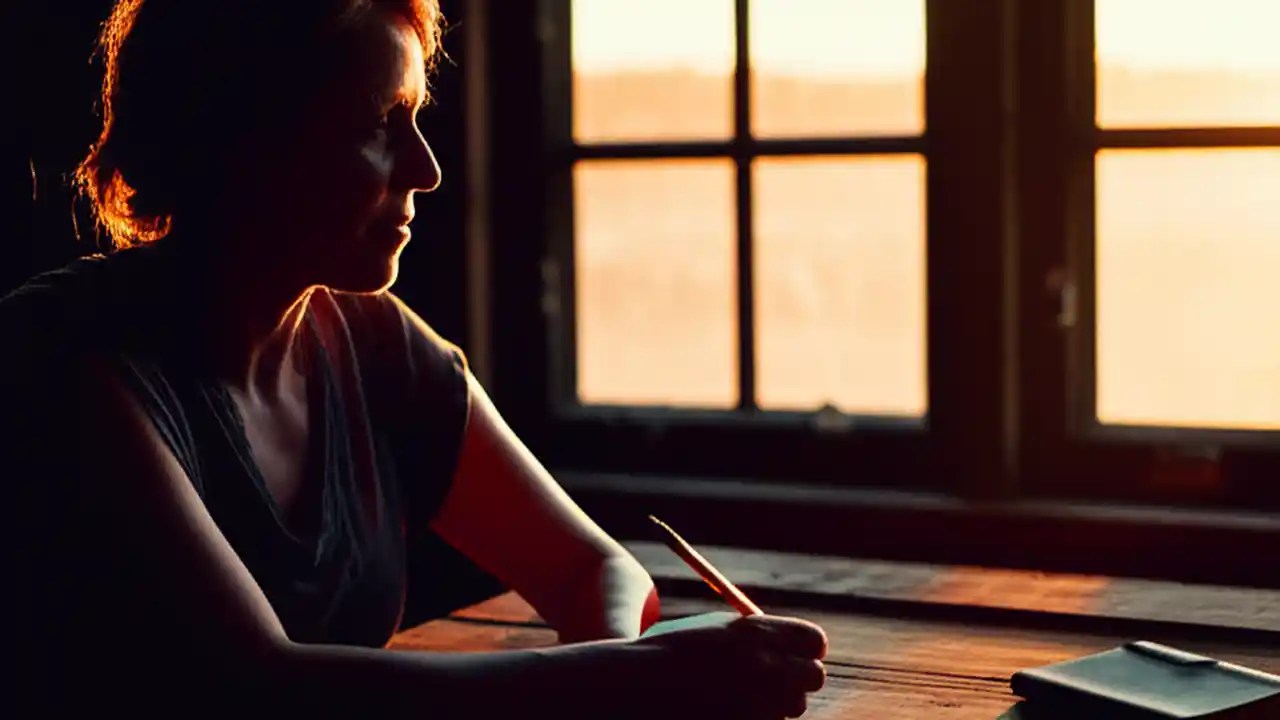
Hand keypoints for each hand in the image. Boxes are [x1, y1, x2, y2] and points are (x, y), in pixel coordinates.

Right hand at [632, 611, 827, 718]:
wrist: (633, 689)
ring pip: (792, 708)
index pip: (814, 640)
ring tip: (732, 701)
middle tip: (774, 685)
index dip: (805, 650)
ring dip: (772, 707)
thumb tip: (793, 647)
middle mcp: (767, 666)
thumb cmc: (667, 656)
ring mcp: (761, 704)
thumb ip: (756, 636)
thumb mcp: (714, 631)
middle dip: (797, 681)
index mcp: (759, 632)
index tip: (795, 657)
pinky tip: (723, 713)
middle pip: (814, 677)